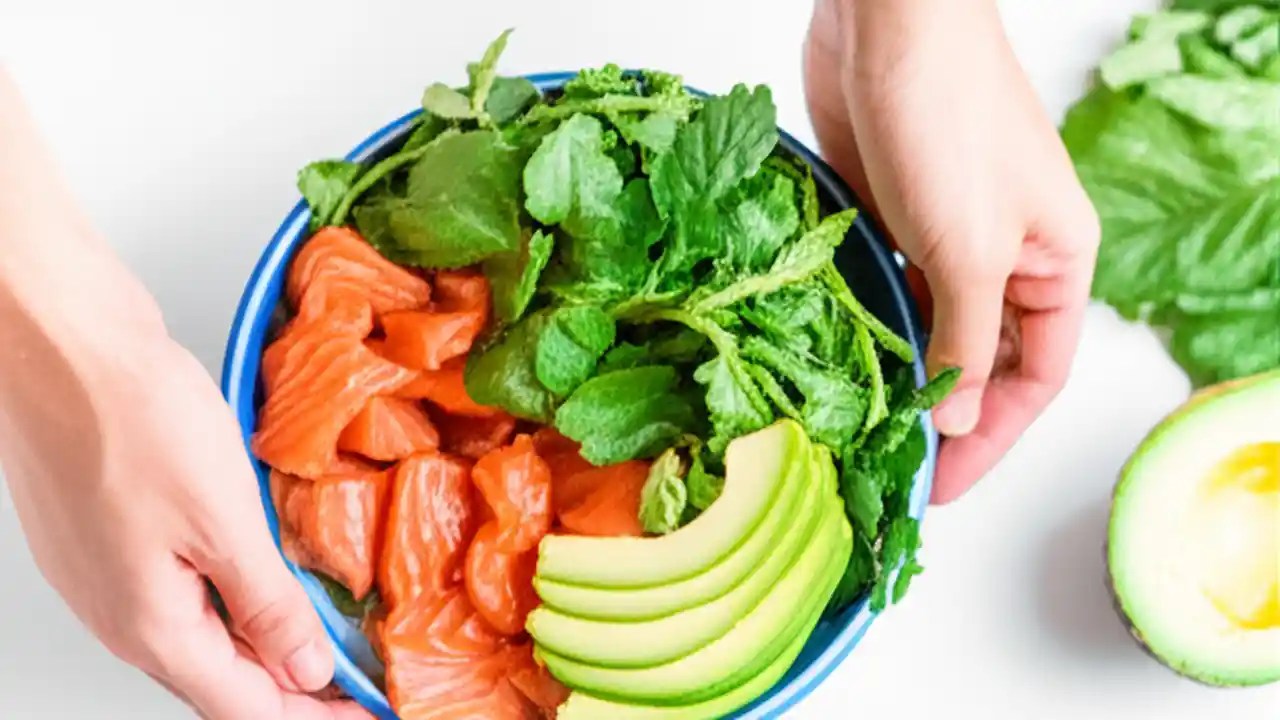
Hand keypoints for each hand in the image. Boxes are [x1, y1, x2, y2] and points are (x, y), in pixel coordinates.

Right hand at [0, 69, 368, 719]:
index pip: (246, 708)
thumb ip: (266, 605)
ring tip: (320, 633)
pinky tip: (260, 575)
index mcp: (152, 626)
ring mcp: (107, 577)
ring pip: (200, 635)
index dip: (314, 716)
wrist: (63, 343)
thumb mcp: (224, 521)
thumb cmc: (130, 418)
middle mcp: (123, 615)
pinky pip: (180, 590)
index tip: (367, 710)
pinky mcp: (109, 536)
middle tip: (353, 679)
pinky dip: (230, 598)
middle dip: (292, 686)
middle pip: (221, 679)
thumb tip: (304, 671)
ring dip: (263, 641)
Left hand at [803, 0, 1099, 502]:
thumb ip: (966, 337)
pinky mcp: (884, 216)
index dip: (994, 437)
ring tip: (853, 432)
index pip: (1036, 375)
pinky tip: (830, 365)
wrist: (888, 21)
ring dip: (895, 377)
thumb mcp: (970, 246)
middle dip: (942, 415)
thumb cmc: (952, 114)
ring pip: (923, 329)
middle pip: (980, 360)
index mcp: (1053, 262)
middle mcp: (1002, 256)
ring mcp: (940, 236)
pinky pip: (878, 290)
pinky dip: (860, 328)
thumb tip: (960, 415)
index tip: (944, 484)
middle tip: (891, 469)